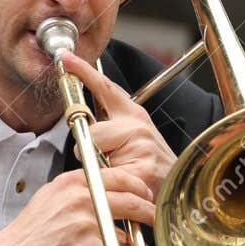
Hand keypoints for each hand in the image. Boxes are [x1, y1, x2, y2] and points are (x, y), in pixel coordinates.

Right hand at [0, 165, 163, 245]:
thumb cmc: (31, 231)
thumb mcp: (52, 196)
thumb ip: (79, 189)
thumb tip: (107, 190)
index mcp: (73, 182)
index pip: (120, 176)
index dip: (140, 188)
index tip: (146, 196)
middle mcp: (81, 198)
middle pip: (131, 200)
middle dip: (150, 212)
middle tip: (155, 220)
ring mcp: (86, 224)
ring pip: (129, 230)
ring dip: (143, 242)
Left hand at [58, 50, 175, 196]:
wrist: (178, 188)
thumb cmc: (150, 165)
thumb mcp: (131, 138)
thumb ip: (109, 126)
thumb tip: (80, 125)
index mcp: (134, 115)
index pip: (105, 87)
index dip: (83, 71)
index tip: (66, 58)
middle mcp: (139, 125)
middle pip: (90, 131)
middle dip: (90, 149)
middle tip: (110, 161)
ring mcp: (143, 146)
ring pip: (94, 154)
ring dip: (98, 168)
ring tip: (121, 173)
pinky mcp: (143, 168)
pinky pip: (104, 175)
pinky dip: (107, 184)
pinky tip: (124, 184)